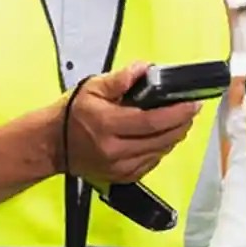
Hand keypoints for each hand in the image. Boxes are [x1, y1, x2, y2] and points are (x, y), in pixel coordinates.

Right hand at [60, 62, 200, 183]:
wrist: (53, 143)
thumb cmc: (72, 114)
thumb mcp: (92, 88)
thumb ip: (120, 79)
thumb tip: (144, 69)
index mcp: (107, 125)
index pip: (152, 121)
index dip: (177, 113)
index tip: (192, 103)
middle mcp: (114, 150)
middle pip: (161, 139)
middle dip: (182, 123)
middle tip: (191, 109)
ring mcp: (119, 167)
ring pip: (159, 152)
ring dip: (175, 135)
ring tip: (181, 120)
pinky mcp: (122, 177)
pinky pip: (151, 163)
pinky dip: (162, 148)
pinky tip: (164, 136)